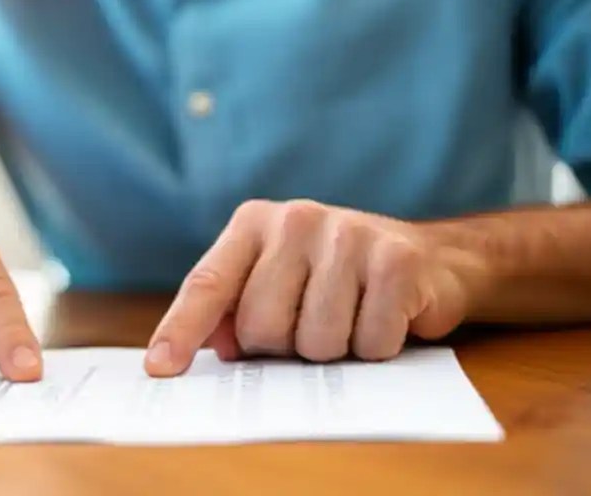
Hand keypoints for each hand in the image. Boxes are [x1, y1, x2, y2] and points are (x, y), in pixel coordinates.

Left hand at [145, 200, 488, 375]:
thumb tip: (213, 349)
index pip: (207, 283)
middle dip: (282, 350)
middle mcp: (296, 219)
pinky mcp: (396, 260)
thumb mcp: (276, 283)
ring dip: (334, 352)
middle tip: (308, 329)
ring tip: (350, 321)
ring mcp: (348, 235)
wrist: (429, 259)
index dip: (181, 330)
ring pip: (316, 342)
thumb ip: (234, 312)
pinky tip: (383, 318)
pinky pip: (369, 342)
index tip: (160, 370)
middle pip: (261, 327)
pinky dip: (376, 348)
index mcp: (253, 224)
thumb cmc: (334, 279)